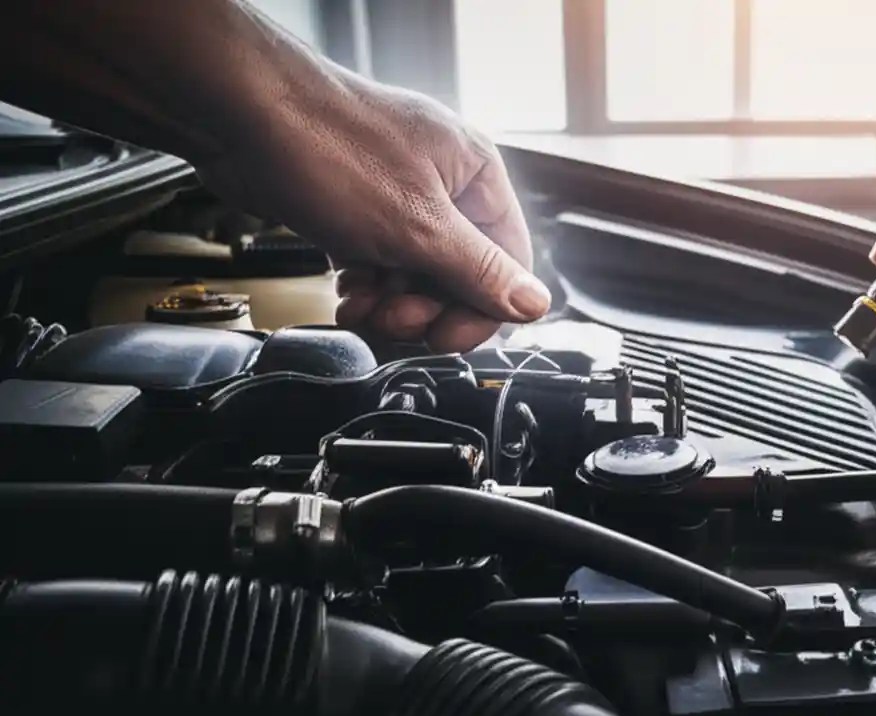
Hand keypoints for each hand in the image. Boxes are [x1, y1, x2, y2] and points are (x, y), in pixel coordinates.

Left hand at [197, 71, 548, 351]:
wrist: (237, 115)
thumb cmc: (328, 147)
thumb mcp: (418, 227)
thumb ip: (481, 272)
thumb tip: (534, 304)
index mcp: (475, 176)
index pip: (508, 263)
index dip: (482, 309)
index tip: (447, 336)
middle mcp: (442, 184)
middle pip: (459, 276)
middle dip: (427, 308)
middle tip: (396, 319)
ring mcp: (396, 196)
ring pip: (415, 277)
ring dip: (392, 306)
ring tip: (364, 307)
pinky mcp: (355, 209)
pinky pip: (379, 266)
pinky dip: (366, 290)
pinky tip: (348, 297)